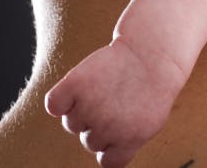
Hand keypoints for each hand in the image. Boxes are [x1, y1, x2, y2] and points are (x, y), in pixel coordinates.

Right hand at [45, 38, 186, 167]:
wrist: (152, 51)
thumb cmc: (152, 87)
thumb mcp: (151, 121)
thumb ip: (127, 143)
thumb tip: (104, 160)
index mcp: (129, 140)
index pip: (107, 162)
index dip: (112, 147)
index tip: (120, 128)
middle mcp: (108, 127)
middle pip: (89, 141)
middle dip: (100, 124)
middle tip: (117, 100)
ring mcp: (90, 106)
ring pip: (72, 123)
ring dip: (83, 109)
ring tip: (106, 88)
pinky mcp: (74, 84)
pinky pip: (54, 105)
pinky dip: (61, 99)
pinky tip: (79, 87)